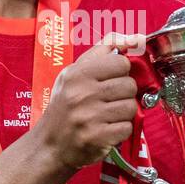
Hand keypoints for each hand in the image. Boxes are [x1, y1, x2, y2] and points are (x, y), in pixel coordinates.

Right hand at [34, 32, 144, 172]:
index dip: (121, 72)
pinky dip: (121, 130)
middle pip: (129, 85)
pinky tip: (107, 129)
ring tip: (108, 115)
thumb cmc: (65, 105)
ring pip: (131, 107)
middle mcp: (82, 94)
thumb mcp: (75, 72)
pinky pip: (127, 128)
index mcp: (78, 74)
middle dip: (124, 93)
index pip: (121, 62)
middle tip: (109, 100)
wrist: (49, 144)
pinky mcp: (97, 138)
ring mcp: (90, 117)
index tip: (112, 79)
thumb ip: (104, 51)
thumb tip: (135, 39)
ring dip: (123, 113)